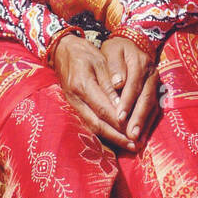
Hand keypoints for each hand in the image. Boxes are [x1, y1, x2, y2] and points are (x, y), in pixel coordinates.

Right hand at [52, 35, 135, 151]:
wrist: (63, 52)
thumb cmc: (85, 54)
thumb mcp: (99, 61)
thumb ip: (109, 83)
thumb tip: (120, 104)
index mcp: (82, 85)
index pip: (102, 108)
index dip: (119, 122)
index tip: (134, 131)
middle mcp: (75, 99)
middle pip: (97, 124)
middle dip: (117, 137)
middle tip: (135, 146)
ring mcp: (73, 105)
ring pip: (93, 127)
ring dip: (112, 138)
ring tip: (129, 145)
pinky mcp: (75, 108)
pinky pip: (90, 123)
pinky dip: (104, 132)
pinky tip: (117, 137)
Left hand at [100, 35, 159, 146]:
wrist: (129, 45)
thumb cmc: (115, 50)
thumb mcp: (112, 51)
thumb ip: (114, 65)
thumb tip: (118, 82)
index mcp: (140, 62)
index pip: (134, 84)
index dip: (127, 101)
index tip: (119, 117)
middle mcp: (152, 73)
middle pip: (146, 97)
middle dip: (138, 117)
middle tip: (131, 134)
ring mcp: (156, 83)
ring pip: (152, 105)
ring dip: (145, 123)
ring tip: (137, 140)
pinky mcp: (157, 92)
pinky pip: (155, 109)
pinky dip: (149, 123)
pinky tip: (142, 136)